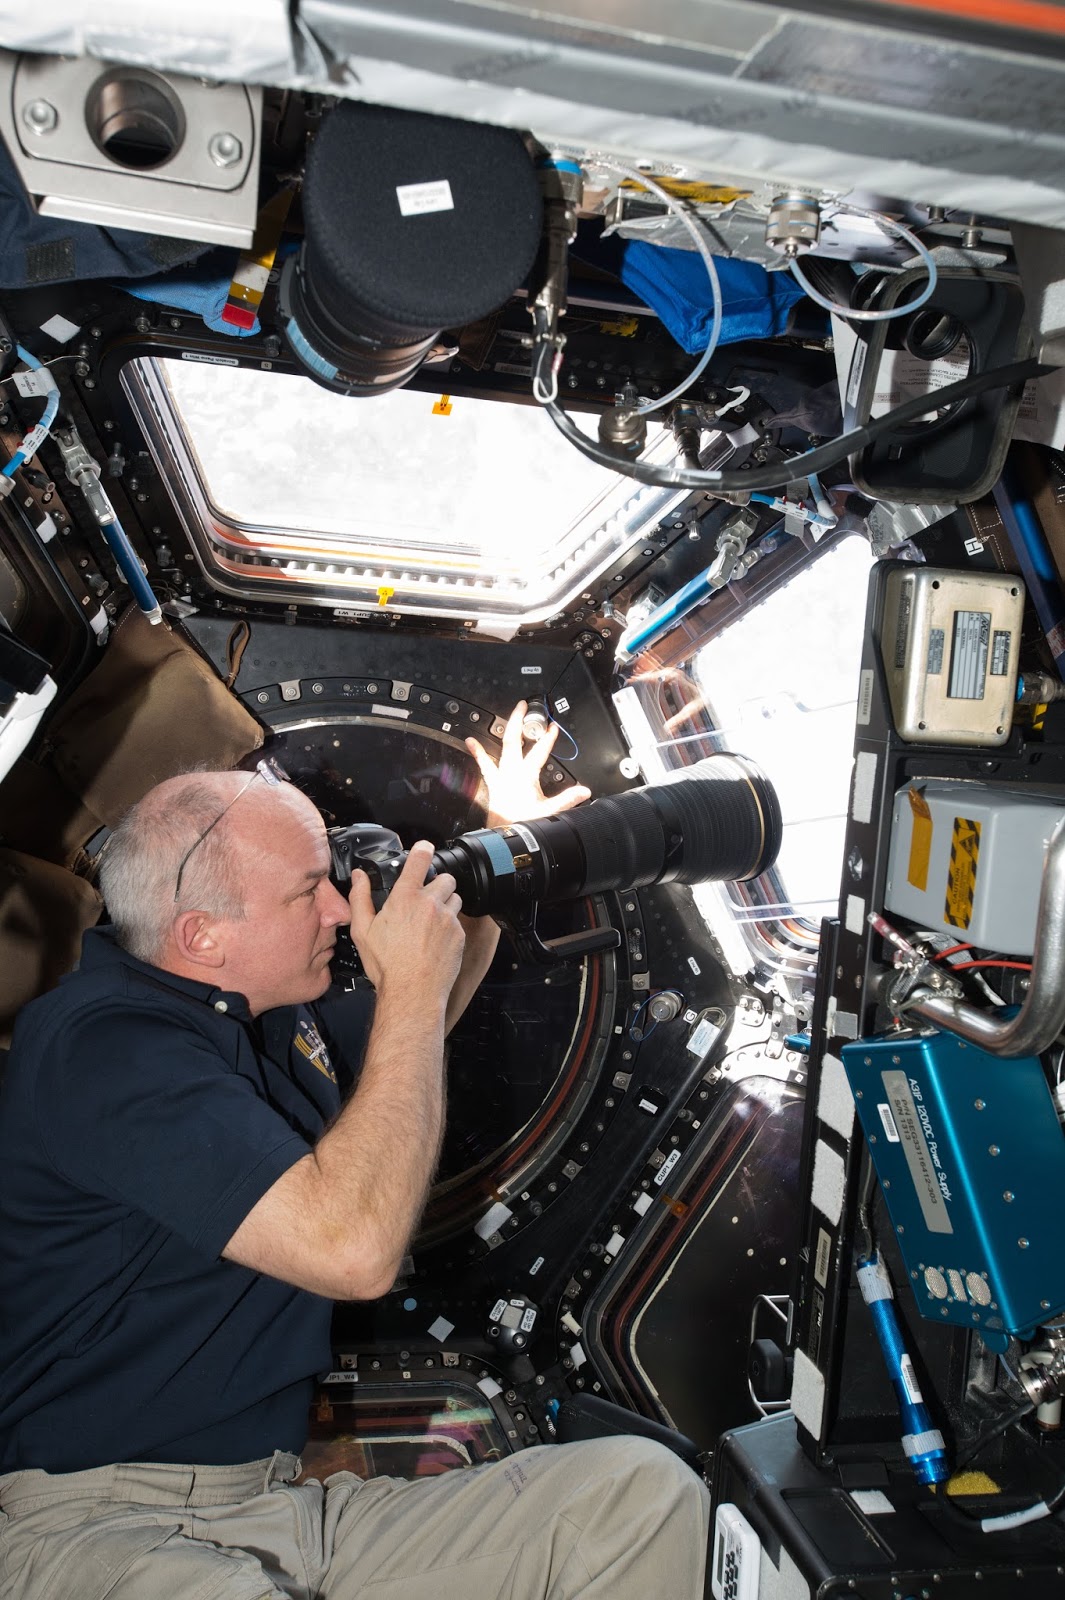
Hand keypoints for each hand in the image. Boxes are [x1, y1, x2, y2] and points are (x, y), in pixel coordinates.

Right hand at [348, 841, 464, 1003]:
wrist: (413, 992)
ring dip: (446, 904)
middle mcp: (430, 904)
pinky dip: (450, 927)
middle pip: (445, 878)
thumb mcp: (363, 931)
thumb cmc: (387, 965)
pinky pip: (458, 922)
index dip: (423, 849)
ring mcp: (448, 919)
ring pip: (455, 899)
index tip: (424, 847)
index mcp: (405, 898)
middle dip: (438, 884)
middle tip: (426, 898)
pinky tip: (436, 941)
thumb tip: (358, 877)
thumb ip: (360, 898)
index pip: (419, 861)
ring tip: (432, 921)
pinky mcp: (459, 935)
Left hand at [466, 702, 590, 826]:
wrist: (503, 835)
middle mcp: (510, 772)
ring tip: (496, 720)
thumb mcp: (549, 812)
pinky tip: (470, 744)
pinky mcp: (493, 783)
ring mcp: (500, 776)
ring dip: (500, 733)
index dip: (547, 739)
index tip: (552, 728)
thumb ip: (566, 799)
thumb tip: (583, 791)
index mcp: (525, 775)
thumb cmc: (521, 824)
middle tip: (522, 707)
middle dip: (518, 721)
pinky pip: (484, 764)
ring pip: (499, 748)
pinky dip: (478, 753)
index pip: (539, 751)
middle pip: (513, 740)